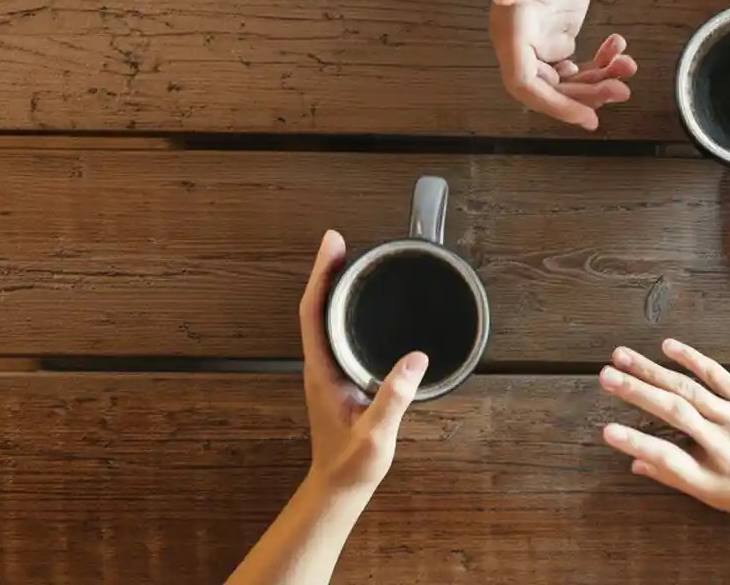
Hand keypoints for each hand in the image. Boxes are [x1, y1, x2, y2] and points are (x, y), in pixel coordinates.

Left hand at [298, 230, 428, 490]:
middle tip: (341, 241)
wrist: (338, 488)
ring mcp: (327, 371)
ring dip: (333, 287)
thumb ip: (394, 398)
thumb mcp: (376, 434)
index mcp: (322, 372)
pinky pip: (336, 333)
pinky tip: (360, 304)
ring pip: (324, 318)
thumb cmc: (352, 465)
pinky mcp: (339, 378)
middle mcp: (320, 366)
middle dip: (327, 271)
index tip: (332, 244)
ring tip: (349, 260)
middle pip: (316, 306)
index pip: (313, 312)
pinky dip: (343, 309)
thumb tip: (416, 359)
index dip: (321, 275)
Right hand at [490, 0, 636, 129]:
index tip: (586, 117)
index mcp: (510, 26)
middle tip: (623, 90)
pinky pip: (577, 69)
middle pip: (548, 90)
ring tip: (628, 66)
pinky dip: (600, 67)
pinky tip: (619, 49)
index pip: (523, 82)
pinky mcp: (558, 39)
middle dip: (586, 95)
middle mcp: (520, 41)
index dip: (553, 104)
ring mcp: (540, 43)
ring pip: (565, 84)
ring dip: (598, 83)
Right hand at [599, 339, 729, 527]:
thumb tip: (635, 463)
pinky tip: (667, 347)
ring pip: (689, 389)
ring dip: (653, 370)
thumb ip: (674, 477)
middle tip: (604, 377)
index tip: (606, 431)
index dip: (635, 444)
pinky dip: (692, 360)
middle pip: (673, 413)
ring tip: (621, 356)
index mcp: (711, 477)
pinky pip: (718, 376)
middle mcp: (724, 444)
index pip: (666, 458)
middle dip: (636, 392)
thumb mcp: (715, 498)